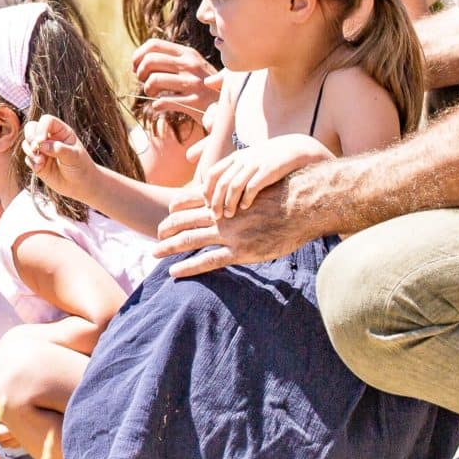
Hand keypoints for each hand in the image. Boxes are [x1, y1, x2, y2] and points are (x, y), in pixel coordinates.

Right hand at [22, 113, 91, 190]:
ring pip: (27, 143)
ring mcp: (42, 150)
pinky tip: (40, 168)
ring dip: (30, 151)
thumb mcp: (73, 156)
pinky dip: (31, 162)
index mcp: (61, 131)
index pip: (47, 121)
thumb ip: (58, 149)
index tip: (40, 141)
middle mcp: (50, 138)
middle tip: (35, 148)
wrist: (80, 185)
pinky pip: (27, 158)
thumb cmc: (81, 167)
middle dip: (30, 137)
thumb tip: (41, 145)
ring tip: (40, 162)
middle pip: (32, 127)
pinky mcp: (37, 161)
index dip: (41, 128)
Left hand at [131, 40, 220, 126]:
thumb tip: (140, 60)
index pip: (154, 44)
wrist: (229, 104)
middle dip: (140, 73)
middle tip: (143, 82)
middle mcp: (190, 65)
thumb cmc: (205, 86)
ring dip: (147, 90)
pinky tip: (160, 106)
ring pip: (154, 81)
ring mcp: (193, 83)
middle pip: (150, 61)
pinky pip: (163, 102)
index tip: (135, 67)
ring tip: (152, 94)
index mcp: (188, 53)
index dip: (138, 55)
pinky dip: (156, 106)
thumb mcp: (192, 65)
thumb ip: (172, 60)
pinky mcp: (194, 102)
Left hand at [153, 181, 310, 277]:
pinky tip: (174, 271)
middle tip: (156, 236)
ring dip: (169, 247)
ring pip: (189, 240)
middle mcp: (222, 215)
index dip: (175, 209)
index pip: (190, 201)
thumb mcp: (257, 186)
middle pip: (184, 221)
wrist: (304, 204)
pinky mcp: (241, 252)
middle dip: (166, 229)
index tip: (166, 215)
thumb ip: (243, 192)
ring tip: (155, 253)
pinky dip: (188, 266)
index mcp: (226, 198)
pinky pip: (208, 261)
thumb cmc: (286, 195)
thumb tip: (242, 193)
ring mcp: (230, 234)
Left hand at [198, 136, 329, 218]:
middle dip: (215, 201)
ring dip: (229, 203)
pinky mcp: (268, 170)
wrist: (295, 149)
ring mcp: (255, 164)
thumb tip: (220, 193)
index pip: (212, 174)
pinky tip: (245, 208)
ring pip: (234, 186)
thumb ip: (235, 172)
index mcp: (235, 158)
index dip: (207, 190)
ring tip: (228, 215)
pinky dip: (246, 199)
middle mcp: (242, 160)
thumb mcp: (249, 161)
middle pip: (221, 182)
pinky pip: (252, 187)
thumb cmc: (269, 160)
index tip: (207, 205)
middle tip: (215, 216)